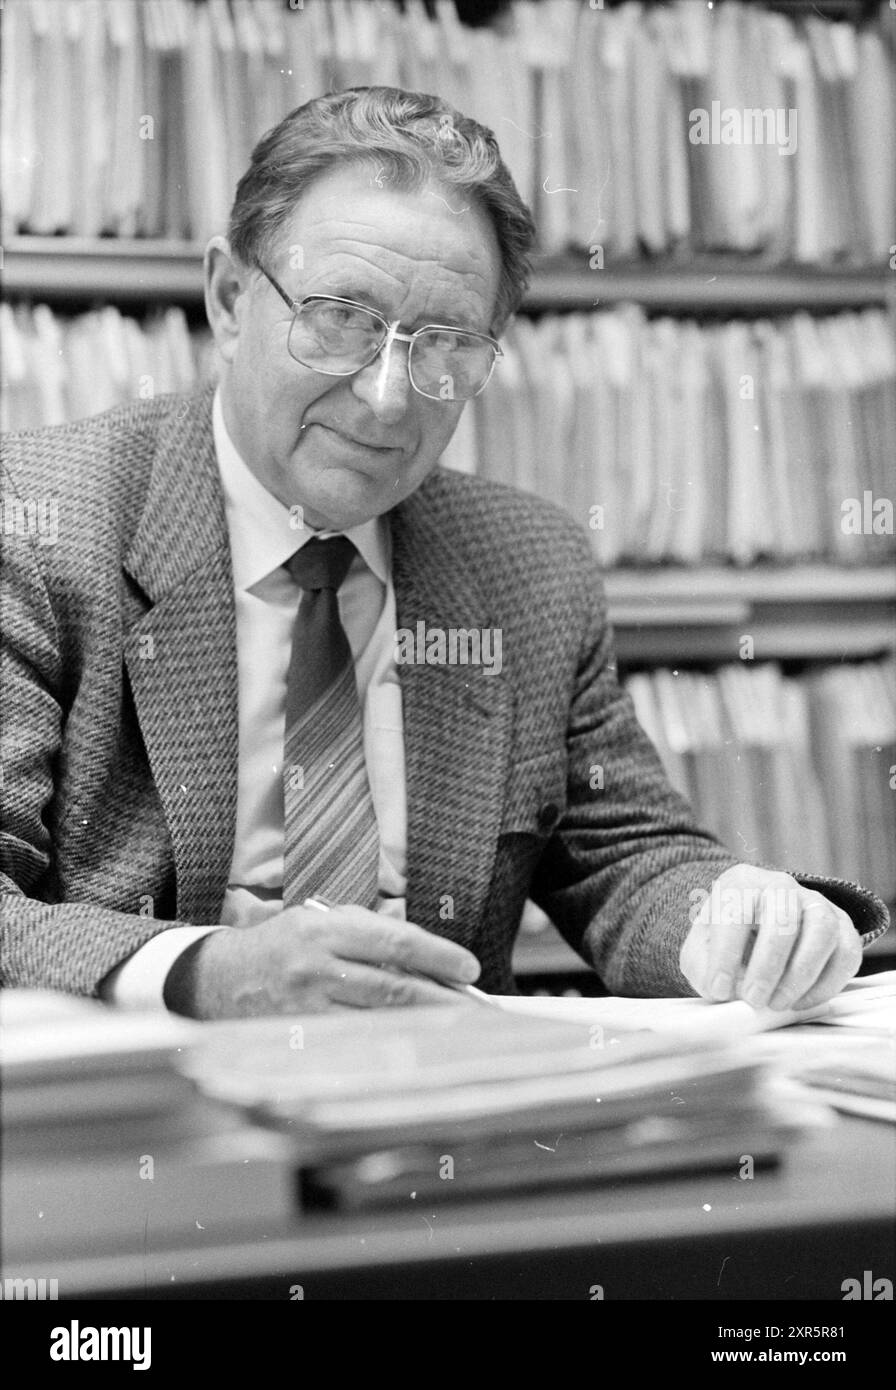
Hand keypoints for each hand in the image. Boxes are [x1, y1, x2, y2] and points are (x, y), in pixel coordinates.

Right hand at [165, 904, 480, 1019]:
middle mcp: (316, 967)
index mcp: (325, 929)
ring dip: (424, 1026)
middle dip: (443, 999)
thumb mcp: (320, 921)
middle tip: (477, 1007)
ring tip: (457, 1028)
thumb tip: (428, 961)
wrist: (219, 979)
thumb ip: (370, 935)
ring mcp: (307, 1008)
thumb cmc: (283, 946)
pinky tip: (414, 1046)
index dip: (438, 955)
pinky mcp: (300, 1039)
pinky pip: (355, 1043)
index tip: (468, 967)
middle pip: (394, 988)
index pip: (394, 942)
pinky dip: (389, 1045)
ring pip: (379, 1020)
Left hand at [680, 864, 861, 1010]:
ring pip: (822, 929)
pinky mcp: (841, 925)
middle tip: (754, 1000)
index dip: (725, 954)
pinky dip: (828, 983)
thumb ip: (704, 967)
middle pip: (784, 918)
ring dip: (802, 973)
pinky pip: (847, 951)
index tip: (719, 989)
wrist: (752, 931)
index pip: (735, 911)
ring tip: (778, 1004)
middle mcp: (780, 886)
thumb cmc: (725, 941)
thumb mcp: (700, 949)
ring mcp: (815, 902)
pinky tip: (802, 1002)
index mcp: (740, 883)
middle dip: (768, 965)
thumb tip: (725, 991)